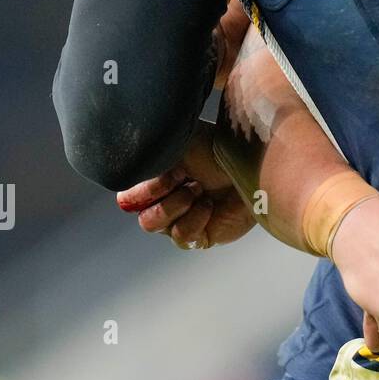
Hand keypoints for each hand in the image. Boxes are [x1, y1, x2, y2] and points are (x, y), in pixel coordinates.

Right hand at [116, 123, 255, 249]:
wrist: (251, 165)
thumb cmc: (218, 150)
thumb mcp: (180, 143)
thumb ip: (152, 155)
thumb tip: (132, 161)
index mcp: (156, 182)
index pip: (127, 198)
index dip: (143, 187)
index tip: (170, 169)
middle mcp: (165, 204)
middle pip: (140, 214)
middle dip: (161, 193)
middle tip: (186, 178)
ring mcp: (181, 221)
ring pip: (153, 225)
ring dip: (177, 204)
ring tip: (199, 189)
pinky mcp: (199, 236)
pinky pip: (181, 235)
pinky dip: (194, 217)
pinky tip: (209, 204)